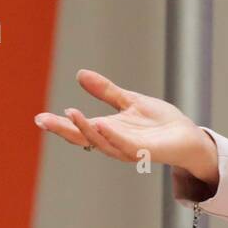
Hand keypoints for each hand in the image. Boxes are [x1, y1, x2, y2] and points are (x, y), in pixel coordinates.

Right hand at [34, 69, 218, 185]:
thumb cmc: (160, 122)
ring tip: (71, 114)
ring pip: (102, 142)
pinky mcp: (145, 152)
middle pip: (84, 137)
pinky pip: (126, 146)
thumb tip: (80, 74)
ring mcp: (128, 149)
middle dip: (64, 129)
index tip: (39, 118)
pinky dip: (113, 136)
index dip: (60, 124)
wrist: (188, 136)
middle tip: (44, 120)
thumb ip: (106, 91)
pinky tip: (102, 125)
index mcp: (108, 130)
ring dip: (86, 129)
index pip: (79, 128)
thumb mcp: (129, 101)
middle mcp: (114, 141)